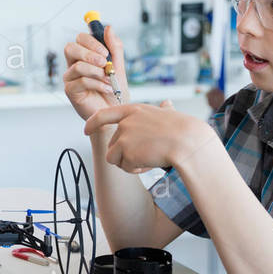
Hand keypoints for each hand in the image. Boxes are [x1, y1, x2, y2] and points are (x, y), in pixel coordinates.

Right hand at [63, 24, 128, 121]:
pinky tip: (106, 88)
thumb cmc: (115, 92)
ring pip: (77, 65)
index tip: (105, 51)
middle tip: (104, 62)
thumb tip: (108, 27)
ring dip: (96, 71)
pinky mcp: (71, 91)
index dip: (91, 41)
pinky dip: (97, 83)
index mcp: (84, 56)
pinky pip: (81, 81)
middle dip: (89, 52)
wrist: (115, 115)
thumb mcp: (119, 66)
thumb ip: (114, 47)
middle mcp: (74, 65)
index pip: (80, 39)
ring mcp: (71, 78)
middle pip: (70, 48)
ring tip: (108, 78)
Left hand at [82, 100, 213, 173]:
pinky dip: (135, 170)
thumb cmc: (183, 129)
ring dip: (128, 163)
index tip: (86, 129)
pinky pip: (124, 167)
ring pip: (114, 158)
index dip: (92, 123)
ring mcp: (124, 136)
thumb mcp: (168, 114)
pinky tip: (149, 163)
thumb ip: (161, 111)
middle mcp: (125, 122)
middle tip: (145, 154)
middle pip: (111, 144)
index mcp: (133, 110)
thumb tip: (167, 104)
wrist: (187, 142)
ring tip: (147, 159)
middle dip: (124, 154)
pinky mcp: (126, 151)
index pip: (104, 114)